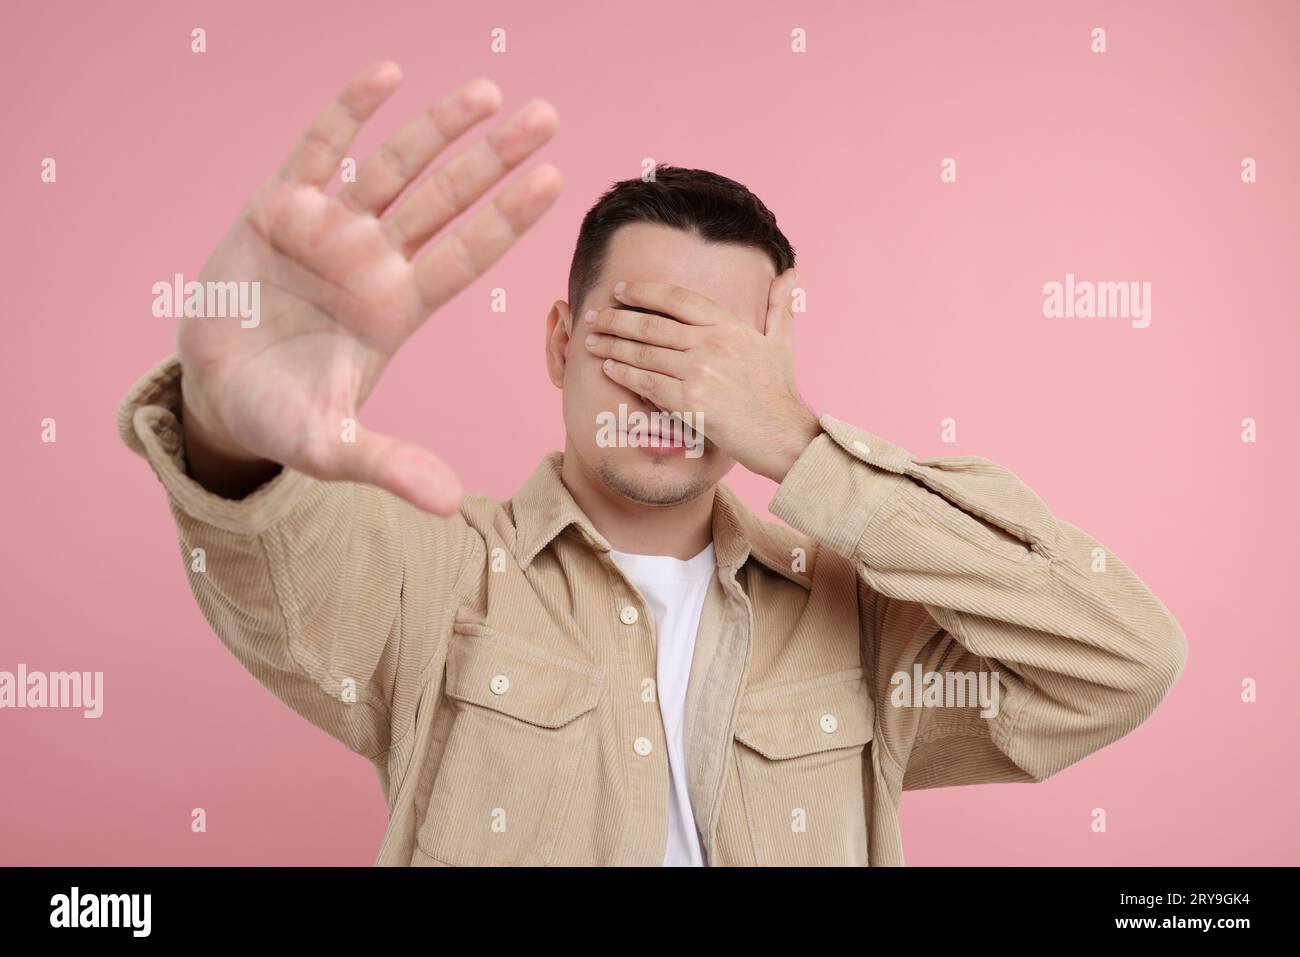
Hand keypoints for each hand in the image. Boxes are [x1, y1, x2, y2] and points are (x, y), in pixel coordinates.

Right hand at [177, 61, 561, 513]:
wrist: (214, 394)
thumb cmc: (281, 419)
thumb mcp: (333, 447)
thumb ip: (390, 466)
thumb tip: (453, 506)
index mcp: (397, 311)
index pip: (466, 256)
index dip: (508, 219)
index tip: (556, 180)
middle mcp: (375, 262)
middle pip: (447, 200)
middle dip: (493, 159)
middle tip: (546, 116)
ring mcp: (331, 231)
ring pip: (396, 167)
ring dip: (438, 128)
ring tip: (489, 92)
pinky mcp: (279, 208)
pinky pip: (319, 149)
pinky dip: (349, 111)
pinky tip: (386, 74)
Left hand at [581, 269, 820, 482]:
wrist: (783, 436)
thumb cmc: (779, 393)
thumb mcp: (782, 342)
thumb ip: (779, 306)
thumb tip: (791, 273)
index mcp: (729, 325)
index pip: (677, 298)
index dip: (644, 291)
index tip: (621, 290)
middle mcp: (711, 343)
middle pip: (652, 324)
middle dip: (616, 318)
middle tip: (593, 316)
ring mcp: (699, 372)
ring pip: (644, 353)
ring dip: (611, 345)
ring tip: (590, 340)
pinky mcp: (689, 402)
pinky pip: (646, 383)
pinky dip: (623, 373)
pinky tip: (607, 367)